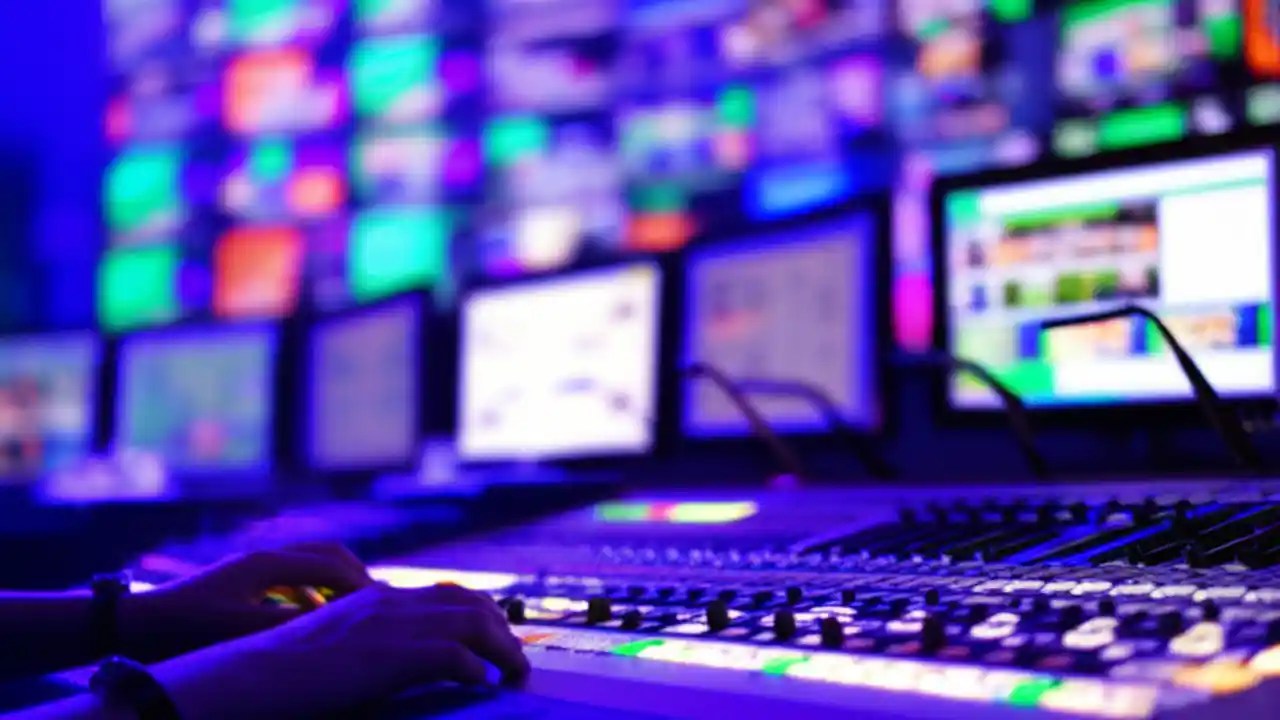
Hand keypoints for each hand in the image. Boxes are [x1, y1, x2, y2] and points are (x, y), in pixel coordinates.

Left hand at [121, 543, 372, 661]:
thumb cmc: (188, 625)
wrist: (139, 622)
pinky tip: (318, 615)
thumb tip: (333, 626)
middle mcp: (267, 556)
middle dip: (358, 575)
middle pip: (329, 554)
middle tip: (382, 602)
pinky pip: (296, 576)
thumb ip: (288, 625)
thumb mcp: (241, 629)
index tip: (388, 607)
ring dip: (338, 581)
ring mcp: (257, 565)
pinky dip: (317, 590)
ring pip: (314, 562)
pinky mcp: (248, 578)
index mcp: (269, 562)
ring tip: (359, 607)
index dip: (363, 587)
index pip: (333, 567)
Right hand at [152, 583, 530, 719]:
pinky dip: (475, 668)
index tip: (495, 637)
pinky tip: (482, 685)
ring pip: (471, 622)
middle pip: (468, 601)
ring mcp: (389, 625)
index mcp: (374, 599)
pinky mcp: (388, 655)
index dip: (478, 613)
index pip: (444, 594)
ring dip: (502, 648)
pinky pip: (452, 655)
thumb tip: (392, 664)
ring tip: (515, 673)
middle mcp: (387, 602)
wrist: (242, 677)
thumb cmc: (278, 674)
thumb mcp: (331, 647)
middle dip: (501, 626)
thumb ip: (366, 645)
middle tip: (515, 657)